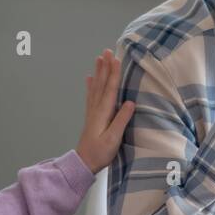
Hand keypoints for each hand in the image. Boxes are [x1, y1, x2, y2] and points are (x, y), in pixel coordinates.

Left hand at [74, 49, 134, 172]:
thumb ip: (121, 120)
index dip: (113, 73)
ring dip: (98, 72)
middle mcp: (96, 109)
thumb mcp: (113, 139)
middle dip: (105, 67)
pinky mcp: (92, 116)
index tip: (116, 58)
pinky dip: (91, 85)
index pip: (110, 89)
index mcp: (103, 113)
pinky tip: (90, 78)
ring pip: (96, 87)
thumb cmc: (100, 153)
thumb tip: (131, 102)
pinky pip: (91, 96)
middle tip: (106, 51)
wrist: (83, 163)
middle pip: (101, 84)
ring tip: (99, 58)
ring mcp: (93, 112)